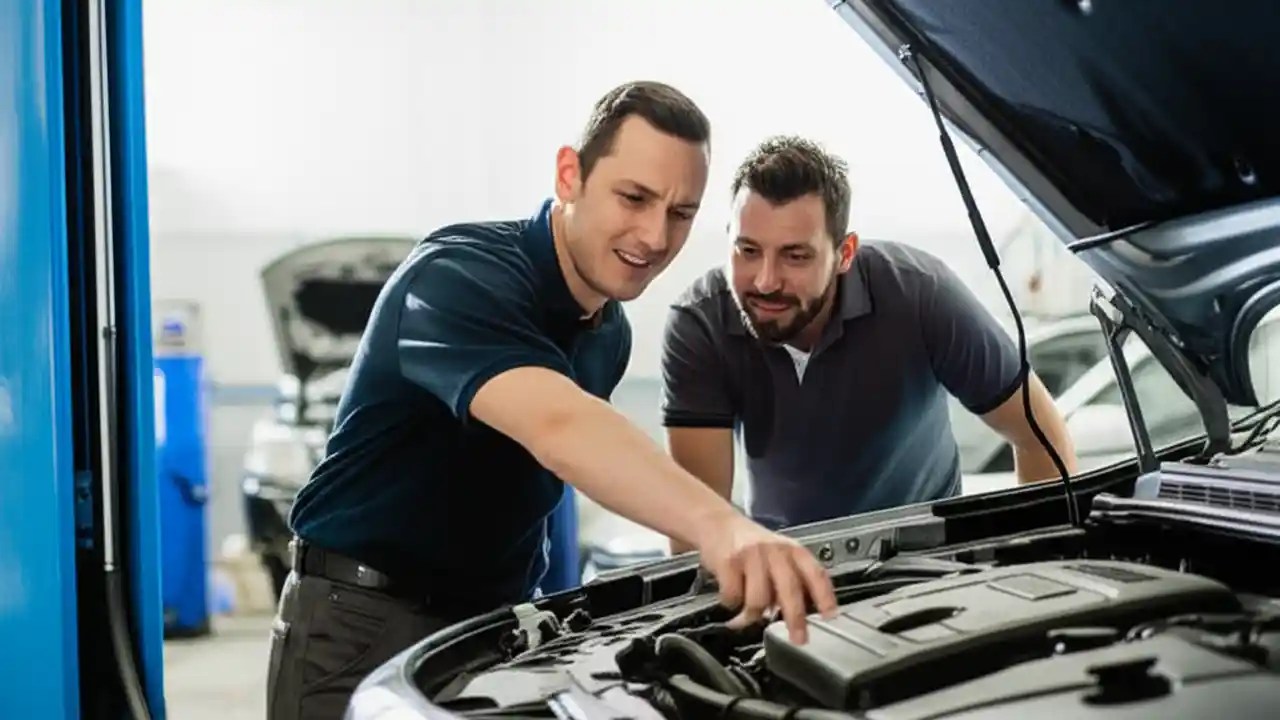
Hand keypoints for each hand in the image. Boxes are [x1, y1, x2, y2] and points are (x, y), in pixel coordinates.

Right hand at [695, 512, 838, 643]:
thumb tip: (799, 616)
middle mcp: (775, 551)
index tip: (831, 616)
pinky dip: (731, 603)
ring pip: (759, 600)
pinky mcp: (728, 562)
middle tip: (799, 639)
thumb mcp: (778, 555)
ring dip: (753, 614)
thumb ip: (790, 580)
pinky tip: (730, 596)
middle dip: (796, 618)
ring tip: (747, 613)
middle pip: (790, 589)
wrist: (716, 522)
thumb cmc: (751, 546)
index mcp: (793, 551)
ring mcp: (752, 555)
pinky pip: (733, 597)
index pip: (815, 574)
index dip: (825, 596)